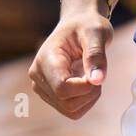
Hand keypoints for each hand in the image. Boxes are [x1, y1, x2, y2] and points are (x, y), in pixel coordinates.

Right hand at [28, 0, 113, 118]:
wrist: (78, 25)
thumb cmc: (87, 25)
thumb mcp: (97, 33)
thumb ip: (96, 55)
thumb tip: (97, 80)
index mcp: (46, 59)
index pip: (62, 88)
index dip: (85, 87)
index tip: (96, 71)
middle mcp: (38, 76)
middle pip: (67, 102)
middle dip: (89, 92)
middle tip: (97, 72)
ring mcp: (42, 88)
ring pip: (70, 110)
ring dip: (88, 98)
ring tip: (91, 75)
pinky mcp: (50, 95)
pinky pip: (72, 111)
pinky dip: (85, 101)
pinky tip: (86, 83)